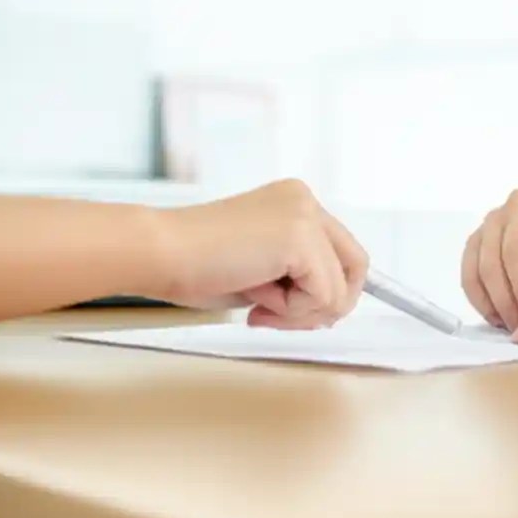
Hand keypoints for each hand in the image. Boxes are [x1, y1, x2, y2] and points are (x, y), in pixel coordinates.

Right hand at [159, 179, 368, 329]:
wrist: (160, 253)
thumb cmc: (195, 264)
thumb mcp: (262, 268)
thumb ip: (297, 277)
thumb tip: (331, 308)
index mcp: (295, 202)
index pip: (342, 253)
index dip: (327, 292)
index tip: (291, 312)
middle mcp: (306, 201)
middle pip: (356, 267)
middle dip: (325, 305)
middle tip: (278, 316)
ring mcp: (306, 217)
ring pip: (341, 290)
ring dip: (300, 312)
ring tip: (258, 303)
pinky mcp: (301, 239)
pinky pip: (325, 296)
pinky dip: (292, 313)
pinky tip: (257, 300)